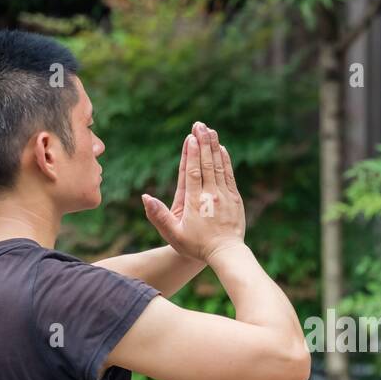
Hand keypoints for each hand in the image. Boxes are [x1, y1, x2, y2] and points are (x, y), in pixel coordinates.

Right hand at [142, 121, 244, 262]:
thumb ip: (159, 216)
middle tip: (200, 125)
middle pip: (207, 164)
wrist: (226, 254)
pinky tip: (222, 149)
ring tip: (211, 130)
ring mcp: (225, 196)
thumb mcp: (174, 235)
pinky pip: (229, 175)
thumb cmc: (197, 246)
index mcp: (195, 201)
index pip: (193, 172)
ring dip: (214, 147)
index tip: (191, 137)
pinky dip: (225, 161)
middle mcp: (211, 195)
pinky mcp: (235, 199)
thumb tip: (146, 197)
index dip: (192, 154)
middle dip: (203, 143)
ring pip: (219, 166)